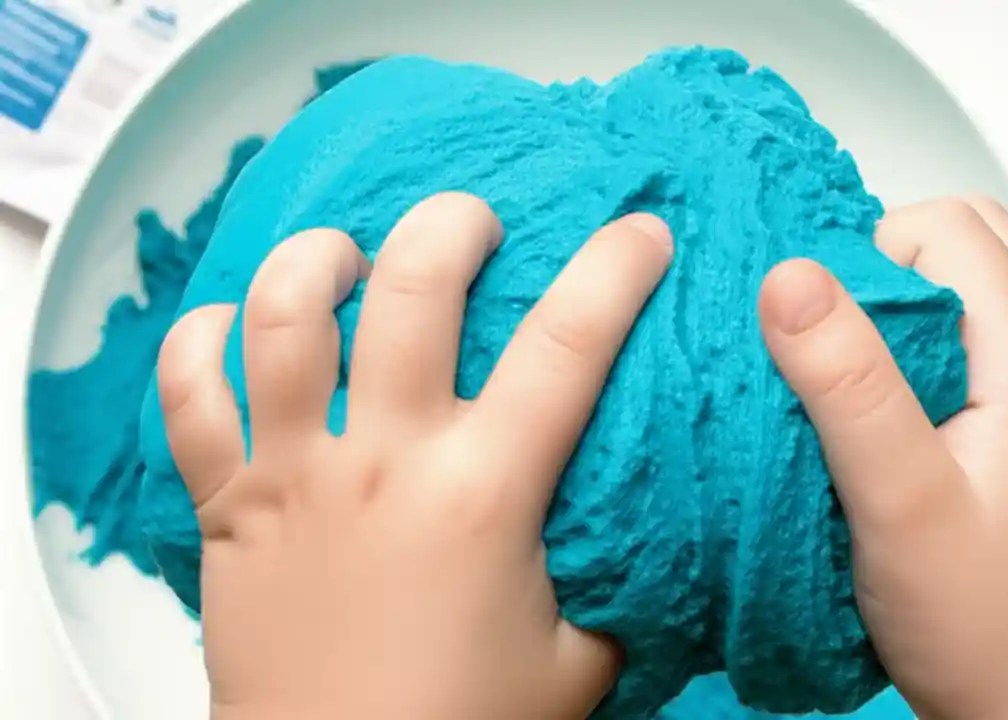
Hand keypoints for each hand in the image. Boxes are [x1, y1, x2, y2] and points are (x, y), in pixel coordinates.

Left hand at [156, 193, 673, 719]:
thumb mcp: (578, 664)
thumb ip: (613, 587)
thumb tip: (640, 536)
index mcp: (485, 492)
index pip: (567, 348)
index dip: (614, 273)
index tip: (641, 233)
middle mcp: (385, 460)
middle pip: (412, 288)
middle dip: (452, 227)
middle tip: (474, 227)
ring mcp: (296, 473)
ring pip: (285, 317)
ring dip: (320, 261)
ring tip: (349, 257)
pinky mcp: (227, 502)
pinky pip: (188, 394)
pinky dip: (200, 343)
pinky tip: (231, 326)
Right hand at [758, 197, 1007, 719]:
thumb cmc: (985, 626)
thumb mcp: (899, 502)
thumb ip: (846, 382)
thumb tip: (788, 274)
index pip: (947, 229)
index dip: (865, 256)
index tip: (814, 330)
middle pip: (976, 243)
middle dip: (888, 267)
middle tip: (832, 343)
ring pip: (983, 293)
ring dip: (910, 309)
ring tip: (852, 376)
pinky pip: (988, 345)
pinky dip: (931, 348)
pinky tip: (887, 414)